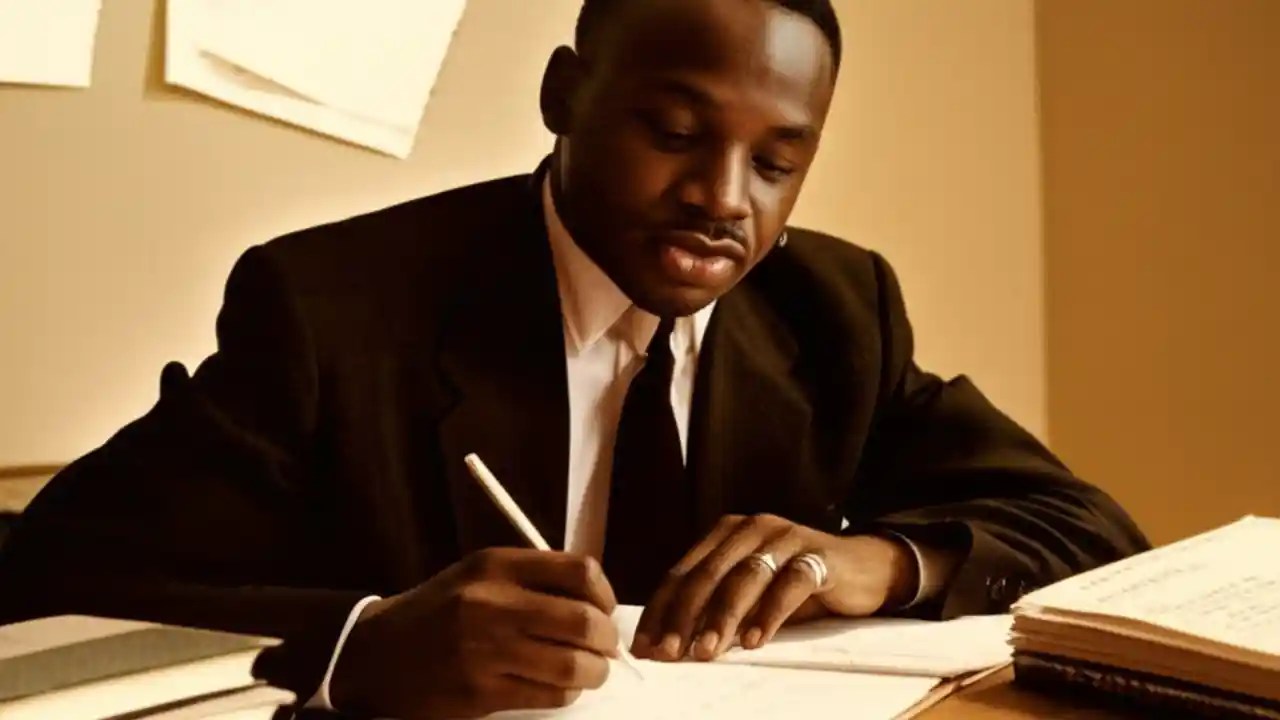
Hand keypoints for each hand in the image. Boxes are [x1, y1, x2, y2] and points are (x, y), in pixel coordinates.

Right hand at [330, 548, 620, 719]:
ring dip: (594, 672)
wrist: (377, 653)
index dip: (605, 594)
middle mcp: (493, 603)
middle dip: (607, 639)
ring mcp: (486, 651)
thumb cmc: (440, 609)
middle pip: (583, 620)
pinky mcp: (481, 692)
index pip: (578, 571)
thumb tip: (597, 604)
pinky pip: (549, 695)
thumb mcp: (480, 575)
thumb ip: (533, 579)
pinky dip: (567, 693)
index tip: (604, 610)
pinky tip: (560, 687)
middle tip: (605, 647)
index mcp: (497, 566)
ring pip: (572, 665)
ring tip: (591, 671)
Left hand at [630, 514, 917, 661]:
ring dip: (722, 617)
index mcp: (726, 534)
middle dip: (684, 617)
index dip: (661, 611)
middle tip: (669, 654)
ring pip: (744, 577)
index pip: (682, 573)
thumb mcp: (752, 593)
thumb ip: (716, 607)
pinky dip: (769, 614)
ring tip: (707, 652)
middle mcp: (751, 528)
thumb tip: (670, 645)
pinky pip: (789, 584)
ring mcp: (786, 537)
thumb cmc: (798, 584)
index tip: (646, 647)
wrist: (866, 568)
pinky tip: (755, 640)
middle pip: (708, 574)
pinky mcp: (819, 555)